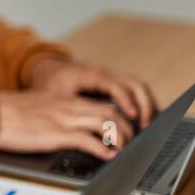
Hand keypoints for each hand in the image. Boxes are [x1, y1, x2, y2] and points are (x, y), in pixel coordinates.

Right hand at [0, 88, 134, 159]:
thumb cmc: (5, 114)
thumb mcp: (35, 109)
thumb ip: (53, 114)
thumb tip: (62, 129)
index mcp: (63, 100)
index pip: (101, 105)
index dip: (118, 118)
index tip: (125, 130)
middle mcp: (67, 106)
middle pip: (110, 112)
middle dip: (126, 128)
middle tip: (131, 143)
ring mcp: (63, 118)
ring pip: (106, 123)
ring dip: (120, 138)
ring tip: (124, 151)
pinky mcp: (55, 133)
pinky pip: (87, 140)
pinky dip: (103, 149)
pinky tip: (108, 157)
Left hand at [27, 57, 157, 130]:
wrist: (46, 68)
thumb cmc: (49, 81)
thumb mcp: (54, 95)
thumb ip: (68, 107)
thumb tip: (80, 125)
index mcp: (92, 75)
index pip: (117, 86)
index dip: (126, 101)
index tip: (132, 116)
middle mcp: (105, 74)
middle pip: (135, 84)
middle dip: (144, 104)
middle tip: (145, 126)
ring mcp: (111, 77)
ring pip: (137, 87)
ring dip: (146, 104)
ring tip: (148, 126)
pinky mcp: (112, 84)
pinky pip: (133, 91)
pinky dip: (141, 103)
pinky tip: (144, 119)